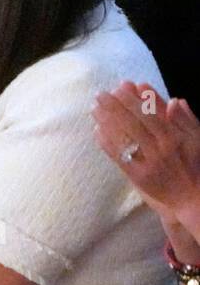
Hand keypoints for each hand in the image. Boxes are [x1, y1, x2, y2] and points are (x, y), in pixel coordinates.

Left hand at [93, 81, 199, 230]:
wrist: (193, 197)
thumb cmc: (196, 165)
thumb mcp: (197, 139)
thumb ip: (185, 120)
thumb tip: (175, 100)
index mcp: (174, 139)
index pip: (149, 114)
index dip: (133, 100)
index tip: (120, 87)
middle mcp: (159, 150)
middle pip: (132, 124)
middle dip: (114, 107)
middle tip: (100, 94)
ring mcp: (147, 164)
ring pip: (122, 139)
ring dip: (105, 122)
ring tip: (95, 109)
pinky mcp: (137, 177)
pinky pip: (118, 157)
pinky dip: (106, 143)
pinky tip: (97, 131)